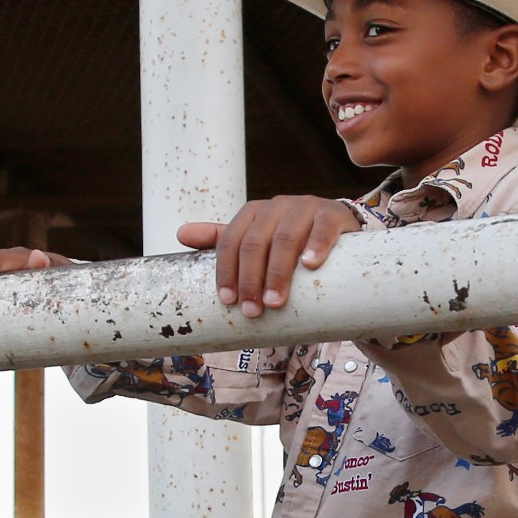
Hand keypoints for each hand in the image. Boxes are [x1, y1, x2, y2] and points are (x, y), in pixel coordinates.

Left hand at [177, 197, 361, 316]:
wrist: (336, 231)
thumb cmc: (289, 242)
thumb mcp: (255, 241)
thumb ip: (221, 240)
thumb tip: (180, 234)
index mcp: (253, 213)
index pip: (231, 241)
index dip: (226, 271)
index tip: (228, 301)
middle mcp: (276, 206)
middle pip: (256, 243)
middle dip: (251, 280)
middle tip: (252, 311)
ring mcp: (306, 207)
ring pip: (286, 237)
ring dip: (278, 272)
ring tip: (275, 302)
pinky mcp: (333, 214)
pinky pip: (323, 227)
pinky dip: (316, 245)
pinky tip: (309, 265)